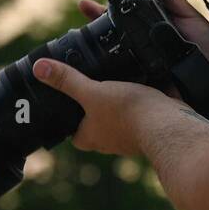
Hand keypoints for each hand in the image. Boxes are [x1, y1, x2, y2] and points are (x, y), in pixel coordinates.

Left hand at [31, 56, 168, 155]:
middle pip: (95, 123)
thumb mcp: (93, 91)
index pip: (71, 131)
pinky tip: (144, 82)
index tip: (67, 101)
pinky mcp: (151, 126)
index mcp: (90, 137)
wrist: (169, 125)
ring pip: (120, 117)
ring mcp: (131, 135)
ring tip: (118, 79)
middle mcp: (109, 140)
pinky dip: (142, 100)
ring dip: (120, 103)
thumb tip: (40, 68)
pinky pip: (142, 112)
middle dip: (95, 107)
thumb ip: (68, 80)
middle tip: (93, 85)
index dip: (68, 118)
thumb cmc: (128, 113)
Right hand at [76, 0, 208, 96]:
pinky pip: (121, 79)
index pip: (123, 18)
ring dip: (95, 50)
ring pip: (111, 58)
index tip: (84, 4)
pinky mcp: (141, 90)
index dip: (104, 11)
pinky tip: (92, 65)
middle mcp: (143, 50)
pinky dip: (107, 74)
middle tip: (83, 8)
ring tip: (80, 35)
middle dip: (95, 24)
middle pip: (112, 37)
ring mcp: (140, 70)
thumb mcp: (188, 18)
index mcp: (153, 31)